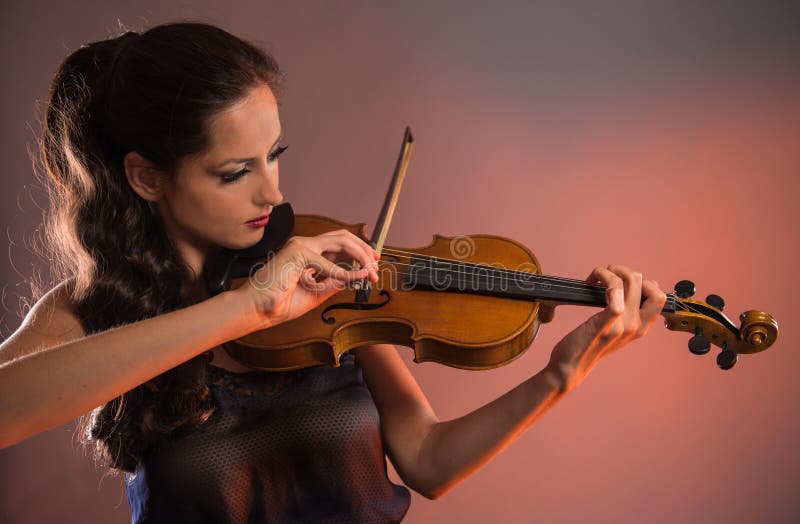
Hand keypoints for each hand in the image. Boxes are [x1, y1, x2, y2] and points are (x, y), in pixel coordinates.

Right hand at [236, 229, 379, 328]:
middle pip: (343, 237)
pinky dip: (344, 272)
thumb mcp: (317, 292)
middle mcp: (305, 245)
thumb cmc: (281, 303)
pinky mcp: (297, 253)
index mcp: (307, 253)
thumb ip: (335, 283)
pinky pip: (329, 263)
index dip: (359, 251)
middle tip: (376, 265)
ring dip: (359, 255)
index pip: (339, 244)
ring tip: (369, 270)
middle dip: (364, 250)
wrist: (258, 309)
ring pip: (340, 240)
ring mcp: (301, 246)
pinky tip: (353, 279)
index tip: (372, 264)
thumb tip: (357, 277)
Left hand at [546, 265, 666, 391]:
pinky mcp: (605, 324)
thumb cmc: (587, 345)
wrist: (570, 367)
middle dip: (622, 270)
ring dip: (610, 271)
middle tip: (603, 275)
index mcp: (640, 327)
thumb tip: (633, 288)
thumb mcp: (614, 330)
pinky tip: (591, 283)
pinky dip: (604, 279)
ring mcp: (623, 326)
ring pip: (628, 281)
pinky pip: (614, 293)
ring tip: (595, 277)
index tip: (622, 283)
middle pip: (643, 282)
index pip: (659, 296)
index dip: (642, 282)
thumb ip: (626, 314)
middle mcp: (636, 326)